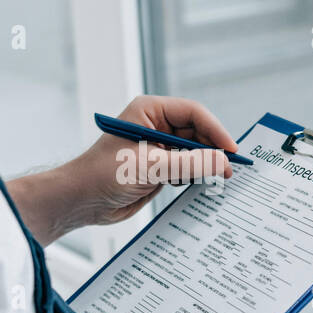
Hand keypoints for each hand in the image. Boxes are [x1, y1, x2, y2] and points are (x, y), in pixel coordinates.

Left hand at [70, 95, 237, 225]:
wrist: (80, 201)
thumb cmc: (104, 175)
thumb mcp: (151, 167)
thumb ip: (190, 163)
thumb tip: (223, 163)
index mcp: (149, 111)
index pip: (193, 113)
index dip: (215, 130)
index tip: (231, 151)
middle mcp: (155, 125)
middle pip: (197, 132)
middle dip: (212, 151)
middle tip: (228, 171)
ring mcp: (158, 148)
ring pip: (194, 152)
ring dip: (204, 166)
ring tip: (215, 181)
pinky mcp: (158, 168)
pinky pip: (186, 169)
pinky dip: (194, 178)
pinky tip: (197, 187)